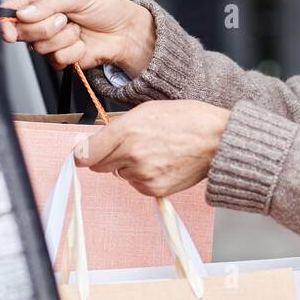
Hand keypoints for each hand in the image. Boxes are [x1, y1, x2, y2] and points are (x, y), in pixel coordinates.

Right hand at [0, 0, 155, 75]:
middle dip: (45, 27)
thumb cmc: (106, 7)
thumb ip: (49, 2)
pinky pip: (57, 59)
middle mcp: (42, 20)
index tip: (9, 28)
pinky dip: (73, 52)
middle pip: (22, 31)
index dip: (7, 20)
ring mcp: (50, 40)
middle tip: (65, 19)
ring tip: (78, 29)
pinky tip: (82, 44)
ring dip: (64, 39)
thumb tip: (24, 13)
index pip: (13, 9)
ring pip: (40, 47)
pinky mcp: (61, 57)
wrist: (126, 32)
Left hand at [72, 100, 230, 197]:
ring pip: (120, 174)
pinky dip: (144, 177)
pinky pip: (137, 185)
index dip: (83, 153)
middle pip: (100, 165)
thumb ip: (117, 127)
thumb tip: (94, 142)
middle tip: (130, 145)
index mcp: (125, 131)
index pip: (86, 153)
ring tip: (155, 151)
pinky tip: (162, 163)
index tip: (82, 154)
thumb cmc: (187, 119)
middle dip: (108, 156)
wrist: (217, 140)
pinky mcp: (154, 189)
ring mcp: (142, 175)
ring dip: (129, 166)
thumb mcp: (146, 110)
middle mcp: (131, 155)